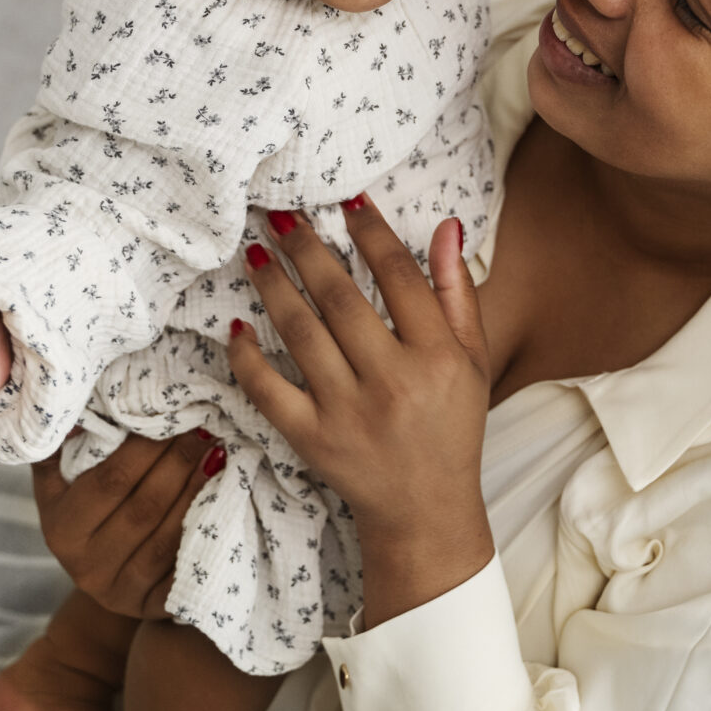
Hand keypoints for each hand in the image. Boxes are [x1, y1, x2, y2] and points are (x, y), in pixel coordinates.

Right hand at [32, 430, 213, 618]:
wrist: (104, 571)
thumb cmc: (86, 508)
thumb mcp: (60, 481)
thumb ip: (61, 446)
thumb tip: (79, 413)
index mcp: (62, 530)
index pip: (110, 481)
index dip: (146, 447)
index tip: (175, 414)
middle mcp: (87, 567)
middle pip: (144, 508)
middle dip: (179, 463)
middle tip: (208, 427)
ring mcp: (121, 593)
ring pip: (168, 538)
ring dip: (199, 492)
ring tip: (220, 454)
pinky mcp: (155, 607)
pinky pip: (186, 569)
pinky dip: (207, 533)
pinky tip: (226, 499)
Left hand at [230, 204, 493, 626]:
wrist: (426, 511)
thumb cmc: (451, 425)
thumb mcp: (473, 359)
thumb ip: (456, 291)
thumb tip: (444, 224)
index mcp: (437, 357)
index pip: (398, 276)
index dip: (370, 231)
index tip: (345, 200)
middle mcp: (393, 382)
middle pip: (340, 298)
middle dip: (305, 248)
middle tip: (279, 214)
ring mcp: (348, 413)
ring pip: (300, 334)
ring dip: (274, 287)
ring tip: (255, 252)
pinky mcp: (312, 440)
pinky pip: (268, 390)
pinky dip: (247, 358)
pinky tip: (237, 326)